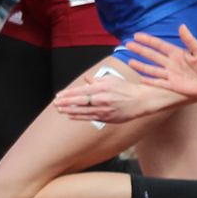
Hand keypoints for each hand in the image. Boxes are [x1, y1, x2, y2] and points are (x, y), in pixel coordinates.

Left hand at [52, 64, 186, 122]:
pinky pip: (90, 118)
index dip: (68, 94)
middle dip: (65, 103)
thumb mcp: (112, 79)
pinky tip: (71, 116)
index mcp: (102, 87)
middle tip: (55, 104)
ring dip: (70, 111)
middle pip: (79, 101)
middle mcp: (102, 99)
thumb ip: (97, 79)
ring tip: (60, 110)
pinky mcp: (108, 118)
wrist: (141, 101)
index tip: (58, 95)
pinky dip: (80, 117)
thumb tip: (86, 80)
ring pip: (83, 111)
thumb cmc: (126, 88)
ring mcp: (105, 110)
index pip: (81, 91)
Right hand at [120, 26, 196, 99]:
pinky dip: (150, 82)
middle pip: (152, 55)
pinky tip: (141, 79)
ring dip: (141, 65)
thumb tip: (181, 26)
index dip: (147, 40)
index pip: (159, 45)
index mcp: (177, 53)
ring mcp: (171, 75)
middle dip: (140, 50)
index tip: (136, 35)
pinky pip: (158, 83)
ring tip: (129, 61)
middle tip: (127, 45)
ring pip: (152, 69)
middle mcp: (172, 63)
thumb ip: (190, 40)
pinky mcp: (173, 85)